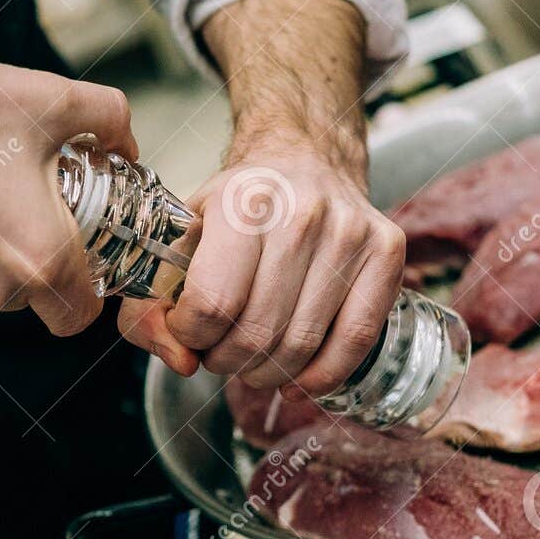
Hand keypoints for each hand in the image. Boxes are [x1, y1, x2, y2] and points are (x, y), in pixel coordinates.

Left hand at [119, 142, 403, 394]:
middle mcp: (303, 212)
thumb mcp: (179, 237)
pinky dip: (321, 376)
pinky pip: (356, 340)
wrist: (302, 158)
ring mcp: (351, 232)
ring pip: (302, 345)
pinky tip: (297, 379)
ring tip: (252, 361)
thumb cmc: (236, 207)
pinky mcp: (386, 252)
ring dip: (267, 372)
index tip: (188, 329)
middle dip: (226, 360)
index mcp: (243, 200)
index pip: (212, 303)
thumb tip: (180, 361)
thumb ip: (153, 305)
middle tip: (219, 353)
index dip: (190, 335)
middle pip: (257, 332)